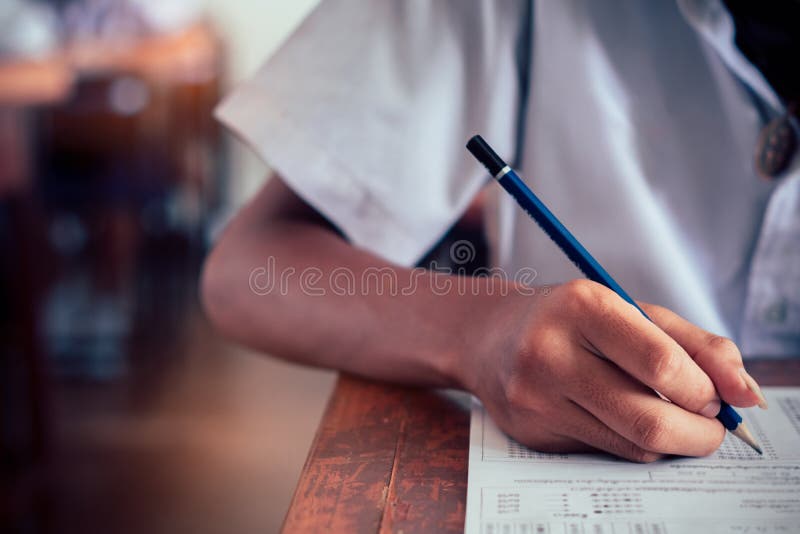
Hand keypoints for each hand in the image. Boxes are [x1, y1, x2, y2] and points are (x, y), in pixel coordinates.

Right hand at [462, 279, 763, 462]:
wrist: (488, 336)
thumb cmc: (571, 320)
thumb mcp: (631, 312)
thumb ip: (696, 345)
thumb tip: (745, 392)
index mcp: (581, 306)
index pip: (660, 364)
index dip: (704, 389)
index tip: (715, 395)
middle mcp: (549, 352)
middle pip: (647, 419)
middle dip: (699, 434)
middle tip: (710, 426)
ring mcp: (534, 397)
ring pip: (630, 445)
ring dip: (670, 442)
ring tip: (672, 420)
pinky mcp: (530, 431)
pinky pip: (604, 452)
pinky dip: (630, 443)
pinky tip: (622, 418)